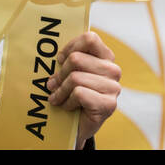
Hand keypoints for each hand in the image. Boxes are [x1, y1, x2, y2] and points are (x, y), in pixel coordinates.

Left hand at [46, 30, 119, 148]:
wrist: (74, 126)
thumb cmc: (69, 94)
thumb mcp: (67, 71)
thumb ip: (66, 57)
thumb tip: (51, 51)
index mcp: (105, 57)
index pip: (89, 39)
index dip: (70, 47)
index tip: (59, 60)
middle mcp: (113, 70)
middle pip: (76, 59)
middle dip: (59, 74)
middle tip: (52, 84)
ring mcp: (113, 88)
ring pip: (75, 78)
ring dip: (61, 90)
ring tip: (57, 97)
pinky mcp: (109, 104)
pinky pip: (79, 94)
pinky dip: (68, 102)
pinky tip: (68, 107)